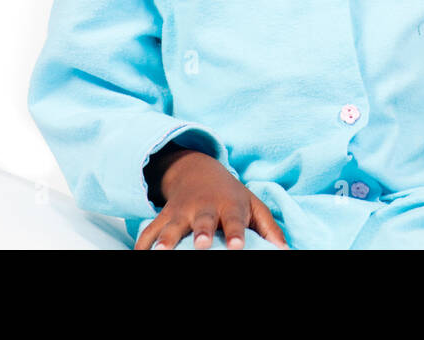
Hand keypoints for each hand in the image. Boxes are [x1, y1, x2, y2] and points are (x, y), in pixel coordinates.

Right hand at [133, 150, 288, 249]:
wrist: (197, 169)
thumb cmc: (230, 195)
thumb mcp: (253, 205)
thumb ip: (268, 228)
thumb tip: (285, 250)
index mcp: (229, 204)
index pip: (234, 219)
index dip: (236, 233)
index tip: (238, 247)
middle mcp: (203, 207)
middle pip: (202, 220)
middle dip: (201, 232)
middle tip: (202, 244)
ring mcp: (180, 211)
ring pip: (171, 226)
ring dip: (165, 239)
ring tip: (161, 252)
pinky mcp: (163, 216)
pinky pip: (148, 231)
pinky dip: (141, 243)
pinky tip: (138, 254)